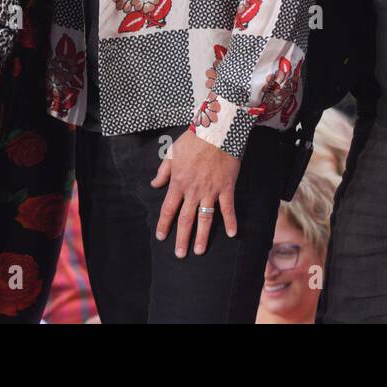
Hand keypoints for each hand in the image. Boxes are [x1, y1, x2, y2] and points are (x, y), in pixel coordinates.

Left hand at [151, 128, 240, 256]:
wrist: (216, 132)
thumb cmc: (193, 140)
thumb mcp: (172, 153)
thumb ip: (163, 171)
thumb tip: (154, 184)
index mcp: (178, 182)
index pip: (168, 209)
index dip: (164, 224)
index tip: (161, 237)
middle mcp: (193, 191)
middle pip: (186, 219)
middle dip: (182, 238)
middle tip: (180, 254)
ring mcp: (210, 191)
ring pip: (205, 218)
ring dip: (202, 236)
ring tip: (199, 251)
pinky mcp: (226, 188)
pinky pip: (228, 208)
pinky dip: (231, 221)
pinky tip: (232, 234)